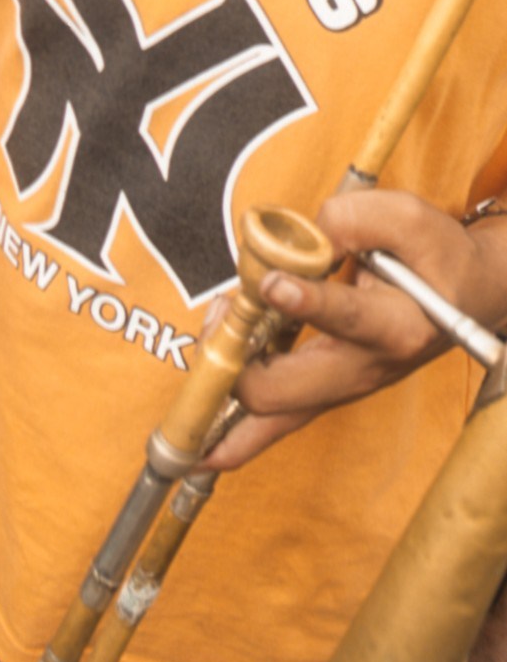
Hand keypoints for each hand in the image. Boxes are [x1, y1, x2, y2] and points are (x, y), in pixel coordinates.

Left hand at [206, 191, 505, 469]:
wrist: (467, 295)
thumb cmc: (433, 255)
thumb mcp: (405, 216)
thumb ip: (351, 218)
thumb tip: (298, 240)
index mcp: (396, 323)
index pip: (345, 317)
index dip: (305, 300)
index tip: (271, 283)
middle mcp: (366, 368)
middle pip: (287, 392)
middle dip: (238, 369)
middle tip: (215, 332)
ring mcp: (343, 386)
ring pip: (277, 421)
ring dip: (227, 411)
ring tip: (195, 396)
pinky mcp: (327, 389)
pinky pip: (276, 420)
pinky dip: (236, 429)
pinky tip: (202, 445)